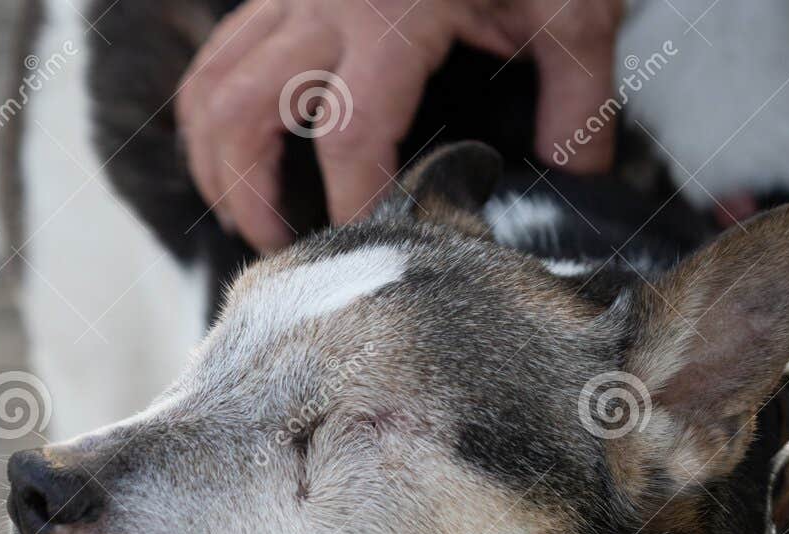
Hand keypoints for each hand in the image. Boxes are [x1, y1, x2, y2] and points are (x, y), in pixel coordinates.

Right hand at [175, 0, 624, 250]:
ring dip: (214, 161)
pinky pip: (219, 54)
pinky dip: (212, 112)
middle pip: (243, 113)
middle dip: (250, 196)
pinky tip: (236, 155)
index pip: (348, 133)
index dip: (351, 204)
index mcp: (390, 11)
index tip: (370, 250)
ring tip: (248, 217)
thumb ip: (577, 99)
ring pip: (211, 82)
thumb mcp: (571, 10)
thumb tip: (577, 180)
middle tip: (284, 253)